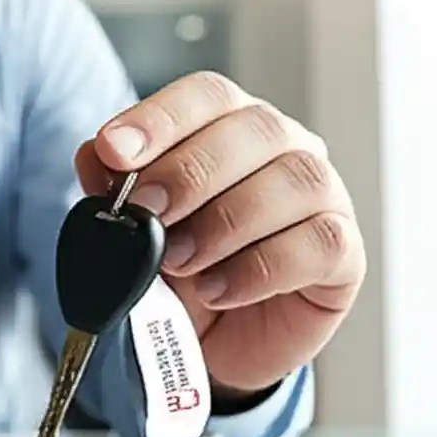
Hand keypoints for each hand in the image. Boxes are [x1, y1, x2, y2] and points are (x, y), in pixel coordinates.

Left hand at [75, 72, 365, 397]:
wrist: (213, 342)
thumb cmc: (180, 269)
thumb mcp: (135, 229)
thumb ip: (115, 188)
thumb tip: (93, 155)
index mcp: (230, 125)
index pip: (206, 95)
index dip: (160, 117)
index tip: (114, 150)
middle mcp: (284, 148)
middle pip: (253, 129)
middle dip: (190, 172)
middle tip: (148, 212)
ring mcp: (324, 196)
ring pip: (294, 180)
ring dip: (225, 222)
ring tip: (178, 262)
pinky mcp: (343, 254)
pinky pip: (317, 244)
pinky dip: (260, 268)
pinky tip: (218, 291)